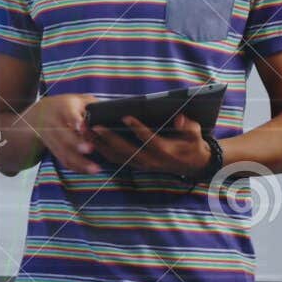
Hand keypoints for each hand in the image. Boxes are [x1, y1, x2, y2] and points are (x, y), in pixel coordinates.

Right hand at [19, 93, 100, 173]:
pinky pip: (63, 159)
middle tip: (90, 149)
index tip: (81, 127)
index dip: (74, 120)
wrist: (39, 114)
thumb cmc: (66, 106)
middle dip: (76, 143)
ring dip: (79, 162)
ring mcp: (52, 137)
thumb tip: (110, 114)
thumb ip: (93, 105)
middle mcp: (55, 123)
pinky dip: (75, 167)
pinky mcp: (53, 149)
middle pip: (64, 135)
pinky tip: (87, 171)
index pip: (68, 114)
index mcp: (64, 108)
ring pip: (64, 151)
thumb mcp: (78, 100)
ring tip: (95, 169)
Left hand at [90, 113, 211, 177]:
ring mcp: (141, 164)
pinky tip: (90, 139)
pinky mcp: (135, 165)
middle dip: (108, 138)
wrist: (192, 165)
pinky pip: (115, 159)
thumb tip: (180, 119)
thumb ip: (189, 127)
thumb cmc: (193, 145)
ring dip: (99, 144)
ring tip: (85, 130)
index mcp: (165, 151)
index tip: (125, 116)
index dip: (138, 128)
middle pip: (125, 150)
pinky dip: (102, 150)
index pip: (149, 140)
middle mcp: (151, 160)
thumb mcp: (196, 135)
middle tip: (94, 125)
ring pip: (116, 156)